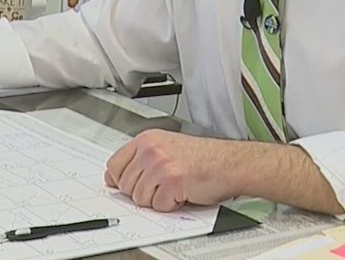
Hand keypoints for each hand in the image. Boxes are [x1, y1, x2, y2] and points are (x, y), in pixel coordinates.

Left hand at [104, 130, 236, 211]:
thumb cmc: (203, 157)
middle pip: (125, 185)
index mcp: (147, 139)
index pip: (113, 164)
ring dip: (157, 199)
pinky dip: (171, 205)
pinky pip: (159, 205)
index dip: (119, 180)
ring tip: (174, 187)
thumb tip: (114, 178)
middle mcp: (151, 149)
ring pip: (140, 198)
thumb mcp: (166, 148)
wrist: (230, 163)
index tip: (127, 185)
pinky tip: (183, 192)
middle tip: (161, 186)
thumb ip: (139, 160)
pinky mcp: (172, 181)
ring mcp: (160, 164)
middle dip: (142, 192)